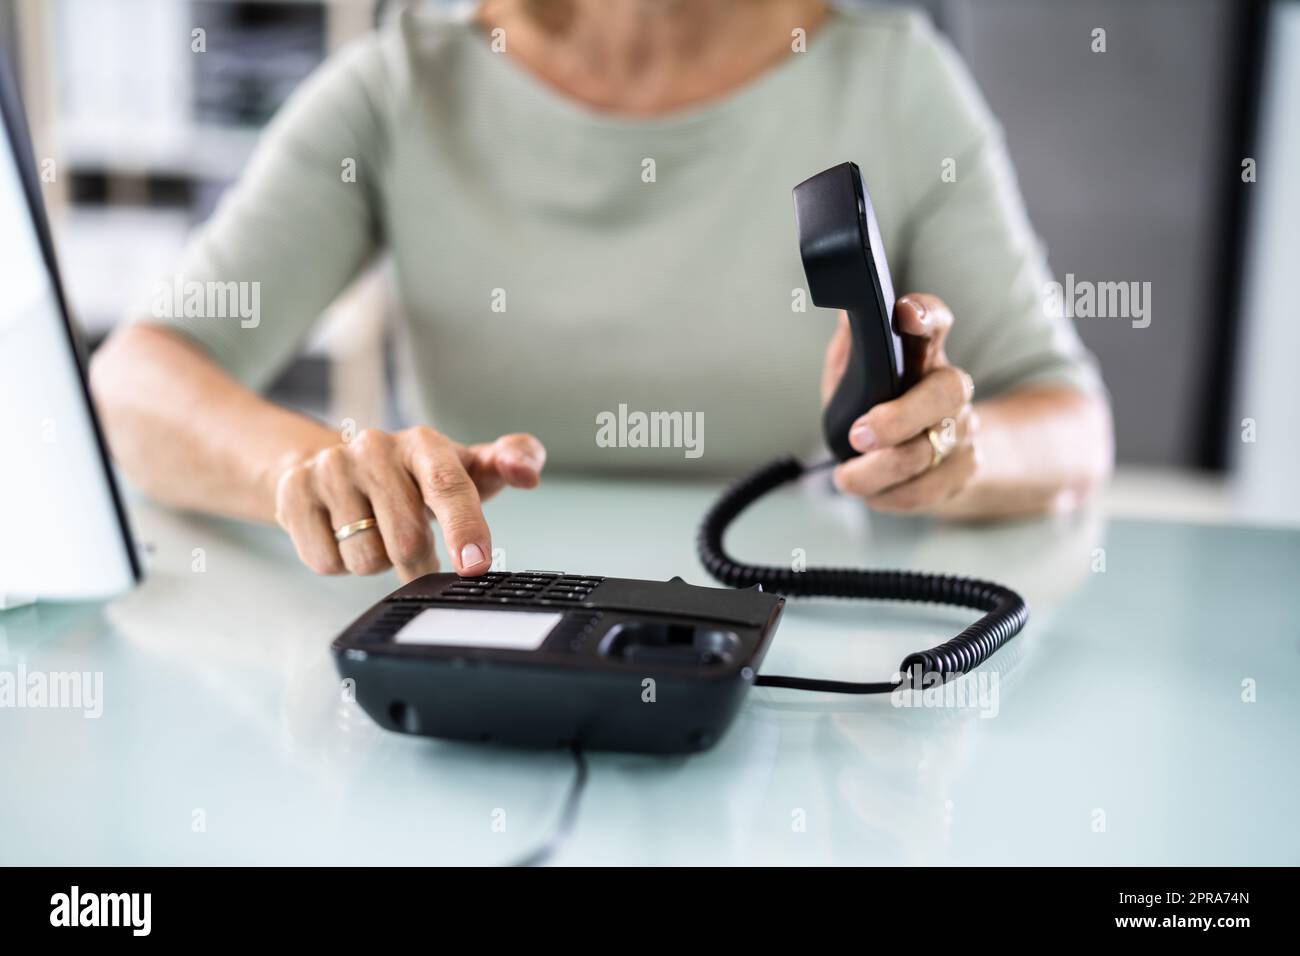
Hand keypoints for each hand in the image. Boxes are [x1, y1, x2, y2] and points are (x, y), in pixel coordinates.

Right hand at [273, 427, 544, 580]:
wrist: (333, 466)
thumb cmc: (416, 477)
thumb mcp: (466, 468)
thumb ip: (510, 460)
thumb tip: (528, 470)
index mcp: (424, 444)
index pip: (449, 487)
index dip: (465, 528)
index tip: (475, 566)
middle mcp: (375, 447)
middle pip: (406, 540)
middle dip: (417, 564)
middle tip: (418, 555)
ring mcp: (330, 468)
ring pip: (363, 558)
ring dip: (376, 563)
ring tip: (376, 534)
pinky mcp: (293, 492)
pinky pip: (324, 561)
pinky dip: (339, 563)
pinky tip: (342, 534)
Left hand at [821, 293, 977, 512]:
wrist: (936, 455)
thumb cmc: (881, 405)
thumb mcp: (858, 372)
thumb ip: (853, 346)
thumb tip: (843, 304)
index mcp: (922, 353)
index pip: (934, 322)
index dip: (924, 315)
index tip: (905, 314)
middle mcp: (951, 387)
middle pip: (945, 392)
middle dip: (900, 416)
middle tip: (859, 434)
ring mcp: (963, 430)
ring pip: (928, 453)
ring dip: (879, 470)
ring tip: (847, 477)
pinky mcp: (963, 469)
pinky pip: (926, 489)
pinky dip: (890, 495)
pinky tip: (870, 491)